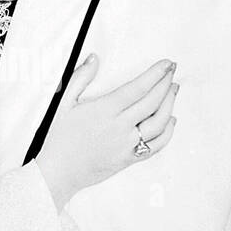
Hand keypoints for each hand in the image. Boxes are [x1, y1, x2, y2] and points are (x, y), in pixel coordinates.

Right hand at [35, 55, 177, 209]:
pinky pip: (156, 146)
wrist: (58, 172)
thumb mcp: (63, 103)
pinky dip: (168, 133)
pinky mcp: (129, 159)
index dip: (156, 74)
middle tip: (172, 71)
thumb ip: (80, 78)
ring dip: (170, 104)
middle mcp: (119, 127)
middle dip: (166, 83)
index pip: (138, 88)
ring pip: (159, 123)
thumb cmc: (58, 138)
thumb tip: (94, 58)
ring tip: (173, 90)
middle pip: (152, 102)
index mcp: (104, 110)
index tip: (166, 63)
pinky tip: (171, 120)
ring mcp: (126, 145)